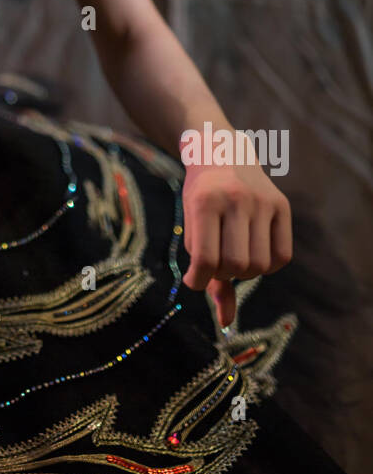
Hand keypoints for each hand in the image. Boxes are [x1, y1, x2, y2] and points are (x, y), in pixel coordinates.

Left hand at [180, 159, 291, 327]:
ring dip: (244, 272)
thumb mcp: (192, 224)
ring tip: (233, 256)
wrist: (220, 152)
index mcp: (205, 202)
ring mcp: (262, 201)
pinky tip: (253, 253)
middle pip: (235, 265)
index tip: (195, 278)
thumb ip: (205, 272)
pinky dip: (267, 266)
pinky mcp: (282, 205)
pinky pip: (282, 256)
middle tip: (215, 262)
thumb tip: (226, 322)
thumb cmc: (201, 198)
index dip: (198, 279)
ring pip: (259, 265)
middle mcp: (236, 199)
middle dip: (223, 274)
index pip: (205, 259)